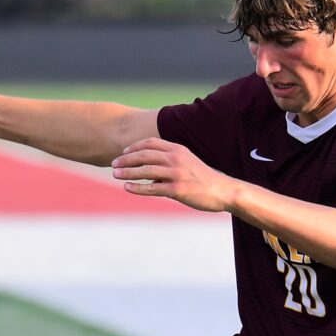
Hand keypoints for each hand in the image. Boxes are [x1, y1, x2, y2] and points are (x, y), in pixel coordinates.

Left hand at [109, 138, 236, 212]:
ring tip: (115, 174)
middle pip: (144, 155)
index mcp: (178, 150)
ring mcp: (176, 174)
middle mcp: (176, 159)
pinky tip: (127, 187)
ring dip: (128, 172)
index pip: (151, 143)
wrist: (222, 191)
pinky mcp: (177, 189)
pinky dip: (137, 187)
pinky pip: (152, 188)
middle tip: (114, 163)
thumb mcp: (187, 162)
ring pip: (145, 170)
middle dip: (126, 159)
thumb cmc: (203, 178)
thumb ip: (169, 162)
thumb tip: (150, 173)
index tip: (124, 153)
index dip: (134, 147)